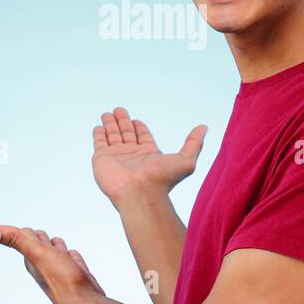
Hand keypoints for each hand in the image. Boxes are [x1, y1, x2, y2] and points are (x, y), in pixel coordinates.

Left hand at [0, 225, 104, 303]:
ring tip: (65, 257)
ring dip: (62, 248)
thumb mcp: (36, 252)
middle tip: (51, 249)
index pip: (25, 236)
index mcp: (31, 259)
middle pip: (41, 240)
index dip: (32, 233)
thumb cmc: (61, 280)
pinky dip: (73, 257)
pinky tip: (74, 262)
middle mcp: (42, 265)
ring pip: (57, 248)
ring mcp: (58, 269)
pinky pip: (72, 258)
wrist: (85, 301)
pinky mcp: (73, 273)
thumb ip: (15, 239)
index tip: (35, 238)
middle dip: (48, 239)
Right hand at [91, 107, 207, 207]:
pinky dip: (98, 134)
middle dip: (123, 121)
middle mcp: (132, 154)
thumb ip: (194, 143)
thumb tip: (204, 127)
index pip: (142, 136)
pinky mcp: (102, 158)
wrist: (140, 193)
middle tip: (119, 110)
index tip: (136, 120)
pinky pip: (99, 143)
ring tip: (108, 113)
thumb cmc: (162, 179)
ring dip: (110, 124)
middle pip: (126, 133)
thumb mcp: (186, 160)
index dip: (139, 127)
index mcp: (148, 153)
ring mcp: (116, 156)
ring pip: (112, 135)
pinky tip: (98, 127)